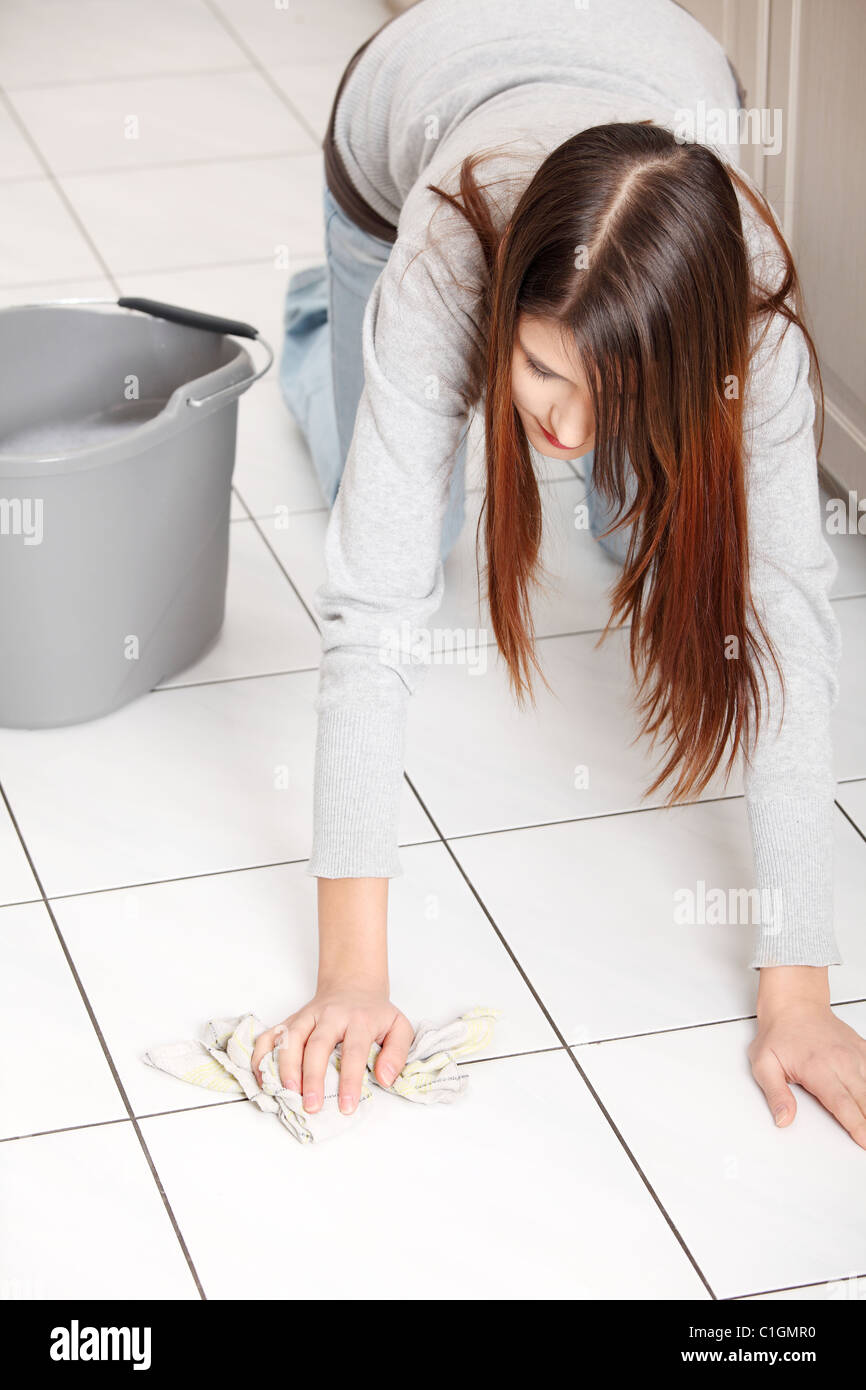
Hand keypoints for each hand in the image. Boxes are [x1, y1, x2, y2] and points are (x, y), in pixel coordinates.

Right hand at [250, 981, 413, 1116]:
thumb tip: (384, 1078)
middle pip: (317, 1044)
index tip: (347, 1106)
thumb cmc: (374, 1013)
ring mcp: (306, 1016)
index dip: (350, 1079)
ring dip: (285, 1066)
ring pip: (290, 1038)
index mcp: (359, 1019)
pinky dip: (261, 1055)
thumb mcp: (399, 1027)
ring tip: (287, 1093)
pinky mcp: (290, 1020)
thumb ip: (397, 1053)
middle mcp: (330, 1015)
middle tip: (311, 1105)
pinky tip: (263, 1078)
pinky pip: (269, 1035)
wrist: (353, 984)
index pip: (354, 1050)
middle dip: (312, 1077)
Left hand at [749, 993, 865, 1148]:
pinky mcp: (861, 1049)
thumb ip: (775, 1094)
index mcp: (817, 1068)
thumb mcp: (764, 1064)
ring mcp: (854, 1054)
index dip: (857, 1126)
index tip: (865, 1141)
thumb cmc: (779, 1034)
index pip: (842, 1104)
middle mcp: (840, 1061)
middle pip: (863, 1099)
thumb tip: (783, 1118)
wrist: (793, 1004)